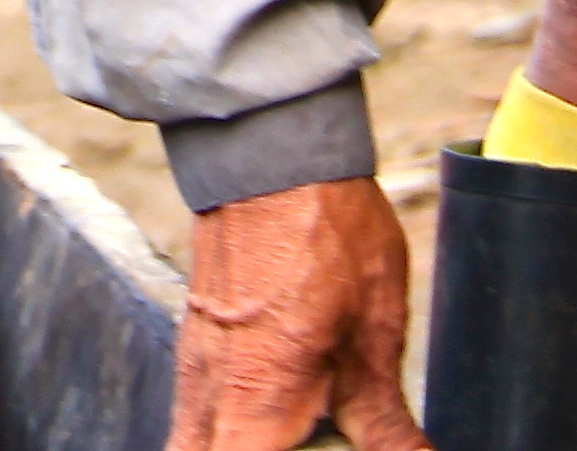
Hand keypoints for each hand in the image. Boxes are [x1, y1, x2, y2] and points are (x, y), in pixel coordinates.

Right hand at [171, 177, 425, 450]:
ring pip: (194, 440)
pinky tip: (270, 408)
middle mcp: (208, 395)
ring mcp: (192, 367)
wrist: (273, 155)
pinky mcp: (194, 341)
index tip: (315, 450)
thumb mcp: (373, 336)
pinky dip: (226, 425)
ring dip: (236, 441)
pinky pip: (195, 411)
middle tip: (300, 437)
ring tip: (290, 429)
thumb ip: (384, 421)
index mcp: (254, 404)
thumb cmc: (325, 238)